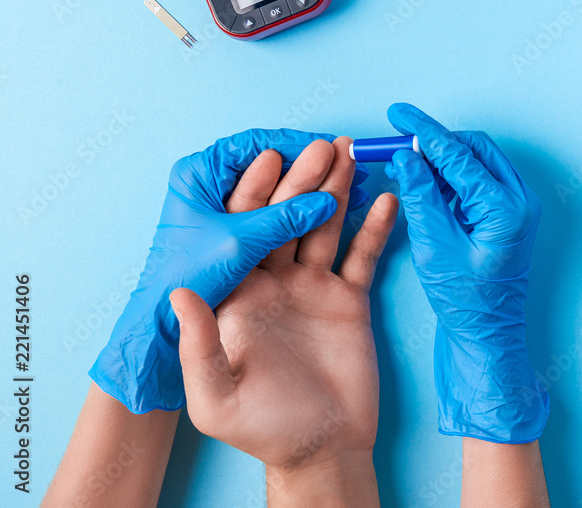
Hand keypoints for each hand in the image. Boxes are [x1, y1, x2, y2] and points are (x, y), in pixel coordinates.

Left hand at [170, 137, 396, 505]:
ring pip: (326, 228)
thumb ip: (200, 346)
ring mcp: (313, 288)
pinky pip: (364, 257)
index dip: (257, 192)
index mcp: (240, 294)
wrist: (321, 450)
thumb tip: (182, 293)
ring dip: (339, 191)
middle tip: (324, 144)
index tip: (272, 156)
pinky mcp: (349, 300)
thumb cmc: (262, 429)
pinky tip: (385, 200)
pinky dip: (375, 228)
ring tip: (352, 154)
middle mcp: (276, 282)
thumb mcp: (218, 396)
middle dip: (306, 179)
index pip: (246, 231)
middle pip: (289, 218)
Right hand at [385, 103, 548, 443]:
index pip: (459, 154)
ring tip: (408, 165)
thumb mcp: (434, 247)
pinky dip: (453, 178)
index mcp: (505, 208)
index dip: (424, 131)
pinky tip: (427, 186)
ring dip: (444, 159)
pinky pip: (479, 182)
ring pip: (477, 163)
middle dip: (436, 142)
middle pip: (474, 149)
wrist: (488, 338)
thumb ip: (421, 196)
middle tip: (400, 139)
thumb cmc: (465, 303)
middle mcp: (519, 202)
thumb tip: (407, 157)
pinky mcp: (507, 218)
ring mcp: (517, 209)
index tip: (398, 114)